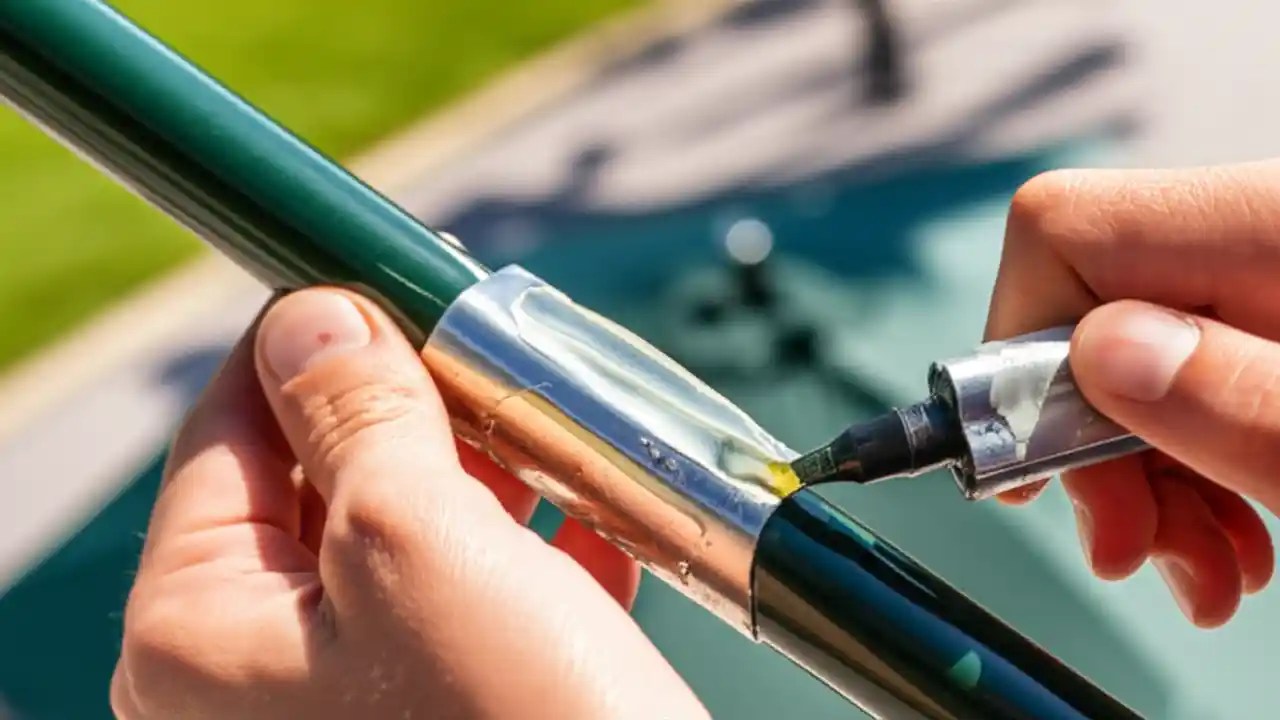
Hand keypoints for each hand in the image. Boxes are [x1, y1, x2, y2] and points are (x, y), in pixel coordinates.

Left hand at [110, 288, 707, 718]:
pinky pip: (468, 600)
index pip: (232, 429)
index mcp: (201, 632)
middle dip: (418, 409)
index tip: (388, 275)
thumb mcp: (420, 542)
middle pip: (321, 477)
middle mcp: (256, 672)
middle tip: (495, 355)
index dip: (311, 337)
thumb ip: (356, 415)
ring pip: (408, 532)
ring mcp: (354, 698)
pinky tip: (591, 532)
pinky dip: (528, 554)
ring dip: (486, 475)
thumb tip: (315, 314)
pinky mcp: (445, 712)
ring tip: (556, 436)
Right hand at [986, 163, 1279, 627]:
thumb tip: (1103, 355)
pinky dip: (1182, 471)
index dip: (1020, 350)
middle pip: (1085, 311)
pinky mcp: (1263, 329)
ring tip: (1198, 566)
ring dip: (1136, 482)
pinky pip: (1185, 384)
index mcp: (1273, 230)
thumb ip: (1242, 398)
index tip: (1042, 470)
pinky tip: (1217, 532)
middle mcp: (1254, 242)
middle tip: (1130, 549)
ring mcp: (1259, 286)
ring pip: (1127, 362)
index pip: (1065, 232)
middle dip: (1088, 452)